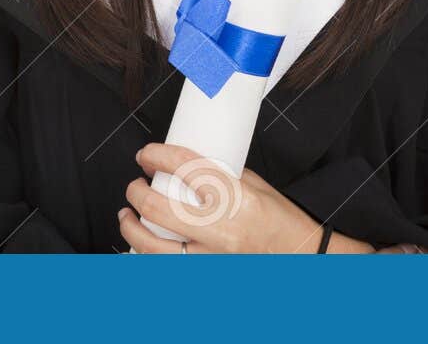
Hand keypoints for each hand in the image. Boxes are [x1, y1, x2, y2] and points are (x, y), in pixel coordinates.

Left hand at [118, 142, 325, 253]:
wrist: (300, 255)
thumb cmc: (281, 220)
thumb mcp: (253, 185)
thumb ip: (219, 175)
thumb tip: (184, 166)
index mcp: (235, 198)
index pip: (185, 169)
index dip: (158, 156)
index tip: (147, 154)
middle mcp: (222, 229)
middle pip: (160, 208)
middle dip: (137, 192)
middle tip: (135, 184)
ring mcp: (213, 257)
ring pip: (155, 246)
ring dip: (132, 228)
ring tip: (126, 215)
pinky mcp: (208, 273)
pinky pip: (168, 266)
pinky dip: (149, 255)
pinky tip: (141, 244)